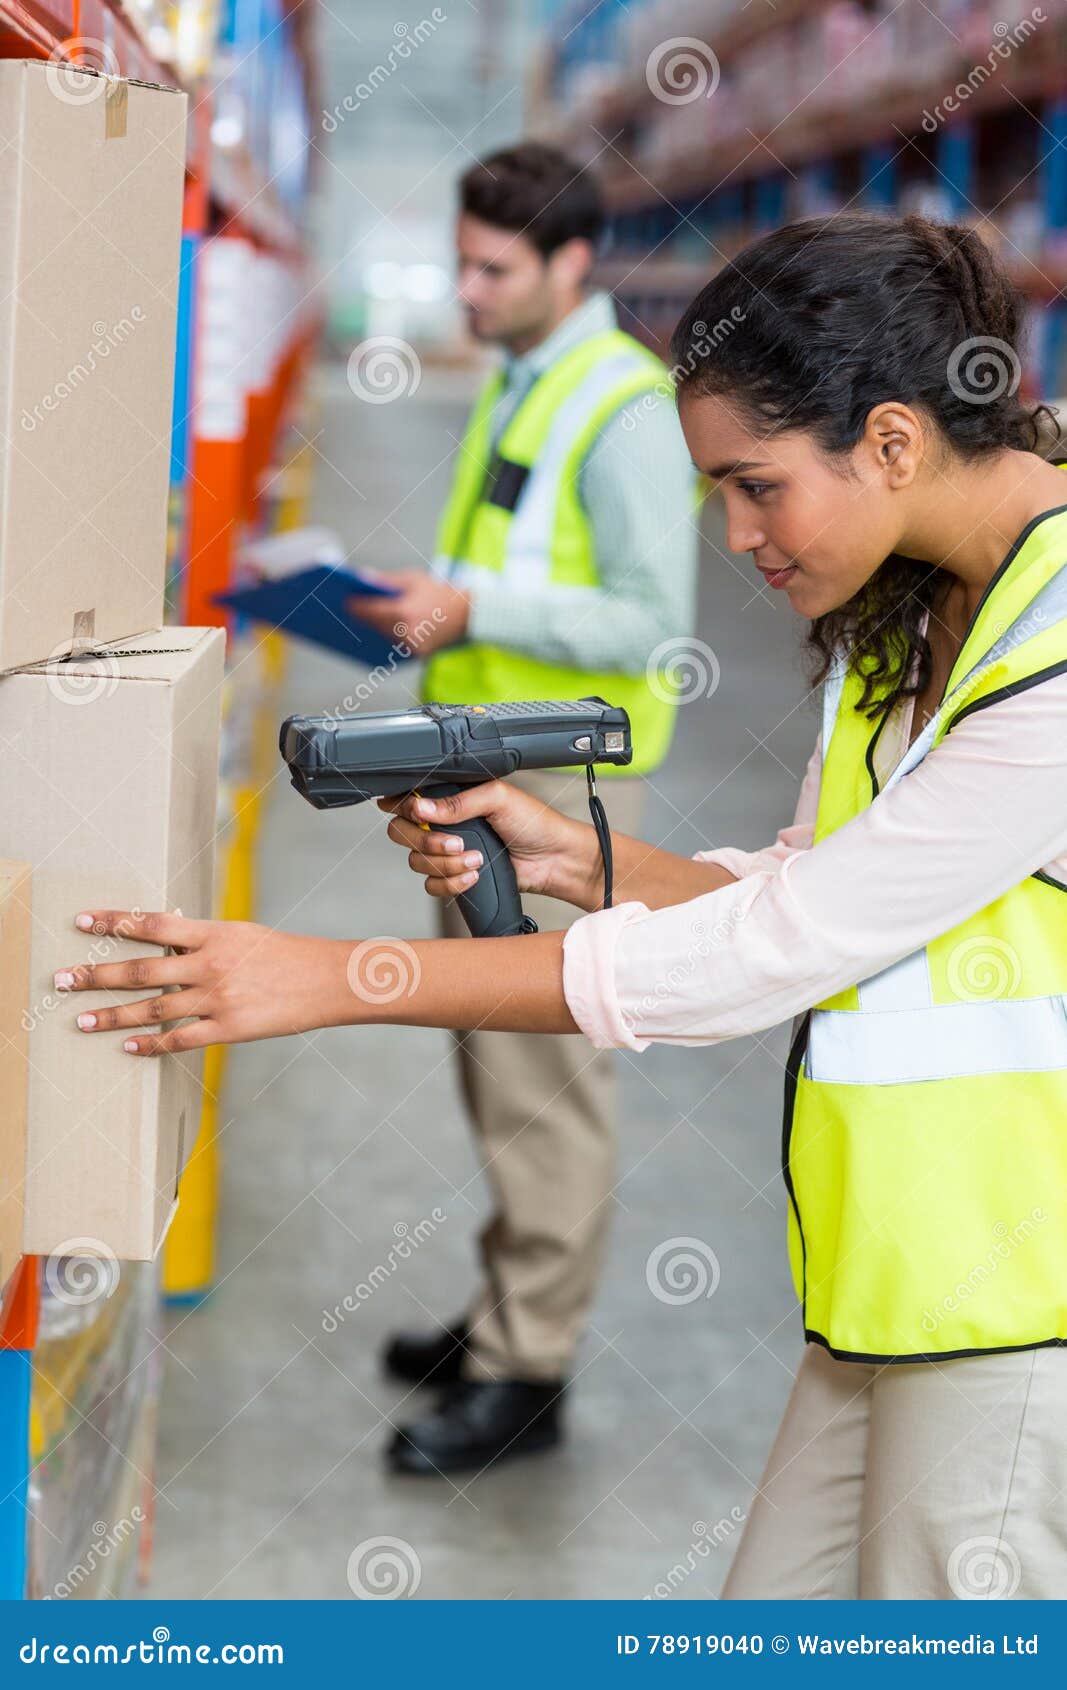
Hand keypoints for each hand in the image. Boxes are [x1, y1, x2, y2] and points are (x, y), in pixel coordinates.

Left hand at [56, 911, 352, 1054]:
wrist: (327, 980)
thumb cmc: (285, 955)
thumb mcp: (242, 934)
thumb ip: (202, 939)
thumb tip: (164, 942)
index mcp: (213, 933)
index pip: (153, 924)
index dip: (115, 921)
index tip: (83, 921)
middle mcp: (210, 964)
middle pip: (141, 970)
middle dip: (96, 975)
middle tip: (61, 980)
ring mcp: (218, 998)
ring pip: (153, 1008)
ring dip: (113, 1016)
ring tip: (81, 1021)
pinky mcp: (229, 1028)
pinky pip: (181, 1038)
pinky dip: (152, 1043)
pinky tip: (129, 1046)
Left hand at [346, 568, 469, 655]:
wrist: (468, 614)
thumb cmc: (439, 593)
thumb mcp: (413, 579)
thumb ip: (387, 580)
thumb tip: (361, 578)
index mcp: (404, 612)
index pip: (371, 611)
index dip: (356, 607)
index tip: (345, 603)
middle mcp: (406, 632)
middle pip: (375, 626)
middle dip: (362, 619)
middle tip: (347, 612)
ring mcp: (412, 646)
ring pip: (385, 637)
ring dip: (373, 629)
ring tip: (358, 622)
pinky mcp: (418, 654)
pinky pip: (397, 645)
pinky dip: (388, 637)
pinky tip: (376, 631)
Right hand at [378, 781, 602, 909]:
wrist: (555, 860)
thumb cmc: (535, 823)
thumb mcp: (498, 798)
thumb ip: (458, 801)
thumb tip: (422, 807)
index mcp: (452, 796)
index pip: (408, 800)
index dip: (403, 808)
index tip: (417, 815)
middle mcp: (445, 822)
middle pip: (402, 833)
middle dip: (427, 841)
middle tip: (456, 842)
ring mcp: (448, 851)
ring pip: (417, 861)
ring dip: (446, 864)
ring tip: (476, 858)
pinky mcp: (455, 876)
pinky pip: (432, 885)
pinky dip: (451, 882)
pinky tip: (474, 875)